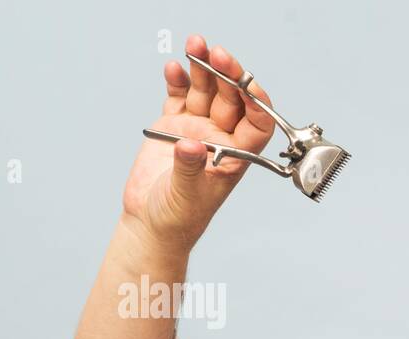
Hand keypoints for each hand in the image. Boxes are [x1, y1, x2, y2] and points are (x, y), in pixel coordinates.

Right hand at [120, 35, 276, 252]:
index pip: (257, 123)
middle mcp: (220, 138)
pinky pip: (179, 97)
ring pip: (206, 92)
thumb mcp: (187, 195)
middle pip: (231, 99)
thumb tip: (191, 144)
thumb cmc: (179, 217)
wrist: (150, 223)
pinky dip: (178, 81)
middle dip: (227, 74)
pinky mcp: (172, 128)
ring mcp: (197, 130)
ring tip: (196, 45)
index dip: (256, 102)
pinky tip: (175, 67)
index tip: (247, 84)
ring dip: (203, 68)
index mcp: (237, 155)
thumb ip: (189, 168)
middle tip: (217, 53)